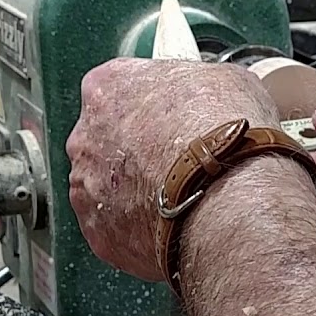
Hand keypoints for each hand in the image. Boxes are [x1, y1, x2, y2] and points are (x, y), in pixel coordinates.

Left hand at [67, 58, 280, 280]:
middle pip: (106, 140)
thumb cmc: (225, 140)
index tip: (175, 117)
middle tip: (180, 160)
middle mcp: (85, 136)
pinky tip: (173, 225)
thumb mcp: (229, 82)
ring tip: (181, 198)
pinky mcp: (98, 234)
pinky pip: (116, 229)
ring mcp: (86, 189)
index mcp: (109, 87)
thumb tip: (215, 95)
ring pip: (108, 188)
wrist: (230, 203)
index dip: (153, 104)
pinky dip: (140, 229)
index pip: (121, 87)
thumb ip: (201, 84)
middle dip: (139, 150)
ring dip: (137, 190)